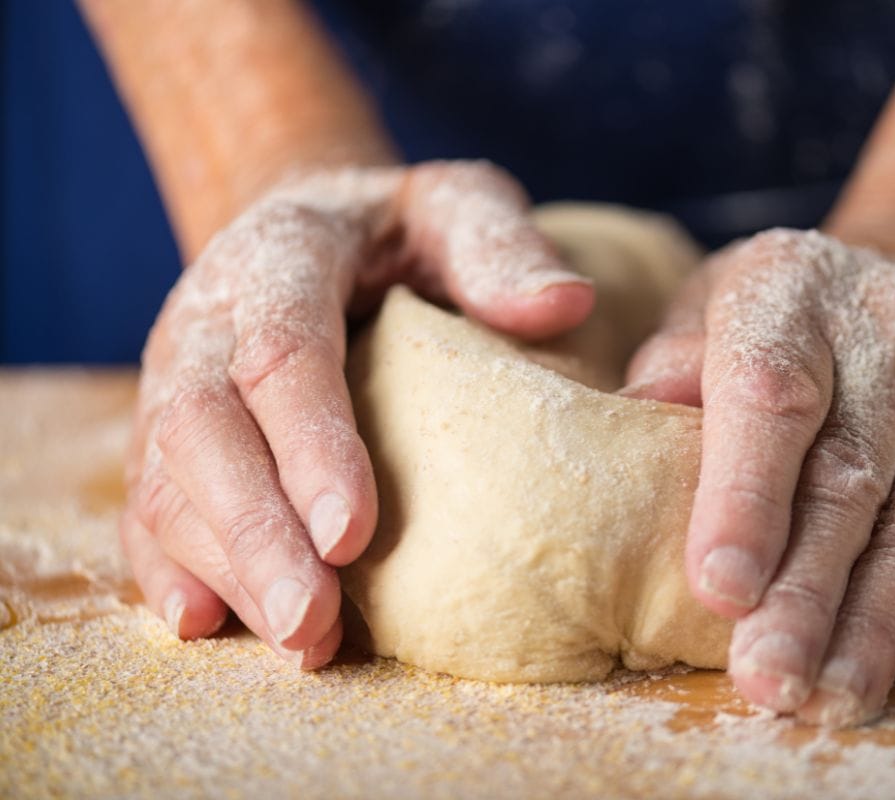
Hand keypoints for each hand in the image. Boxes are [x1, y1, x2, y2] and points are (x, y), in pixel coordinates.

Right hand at [122, 161, 593, 666]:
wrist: (318, 225)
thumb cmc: (401, 228)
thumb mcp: (455, 205)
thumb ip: (499, 246)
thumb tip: (564, 307)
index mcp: (279, 253)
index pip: (281, 352)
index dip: (310, 443)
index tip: (353, 533)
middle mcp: (206, 319)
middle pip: (203, 429)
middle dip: (256, 534)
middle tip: (313, 622)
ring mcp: (173, 379)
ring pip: (167, 481)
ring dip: (227, 567)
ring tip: (296, 643)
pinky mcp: (165, 433)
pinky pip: (147, 504)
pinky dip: (169, 567)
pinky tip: (208, 624)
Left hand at [624, 229, 894, 725]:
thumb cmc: (786, 319)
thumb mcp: (715, 310)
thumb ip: (674, 370)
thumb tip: (632, 443)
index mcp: (793, 295)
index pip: (771, 398)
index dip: (745, 497)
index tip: (720, 590)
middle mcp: (894, 335)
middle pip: (846, 481)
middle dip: (804, 595)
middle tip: (767, 681)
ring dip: (878, 624)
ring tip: (834, 699)